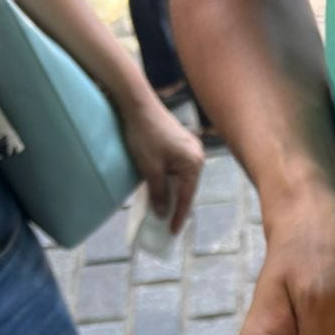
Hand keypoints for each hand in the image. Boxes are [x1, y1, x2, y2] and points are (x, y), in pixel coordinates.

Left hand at [119, 93, 204, 234]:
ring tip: (165, 208)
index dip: (178, 216)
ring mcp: (190, 148)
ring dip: (173, 192)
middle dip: (177, 204)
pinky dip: (171, 179)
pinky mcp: (181, 142)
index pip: (187, 197)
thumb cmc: (144, 135)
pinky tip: (163, 187)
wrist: (137, 102)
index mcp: (194, 164)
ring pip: (182, 178)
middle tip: (168, 223)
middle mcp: (197, 156)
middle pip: (187, 188)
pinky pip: (179, 168)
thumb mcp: (150, 169)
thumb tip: (162, 214)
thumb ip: (158, 193)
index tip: (172, 232)